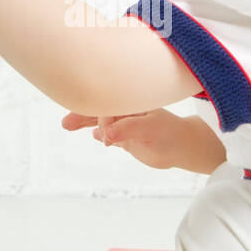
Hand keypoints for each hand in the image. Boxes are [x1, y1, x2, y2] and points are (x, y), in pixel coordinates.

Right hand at [61, 108, 191, 170]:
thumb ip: (128, 130)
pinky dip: (100, 133)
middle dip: (82, 113)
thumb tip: (106, 134)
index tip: (106, 134)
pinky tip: (95, 135)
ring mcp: (125, 124)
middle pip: (99, 108)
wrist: (184, 148)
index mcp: (132, 102)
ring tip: (67, 125)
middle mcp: (126, 111)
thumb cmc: (171, 134)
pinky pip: (108, 133)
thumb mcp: (151, 130)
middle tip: (65, 123)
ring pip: (100, 121)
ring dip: (85, 122)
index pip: (108, 104)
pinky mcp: (127, 137)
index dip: (101, 116)